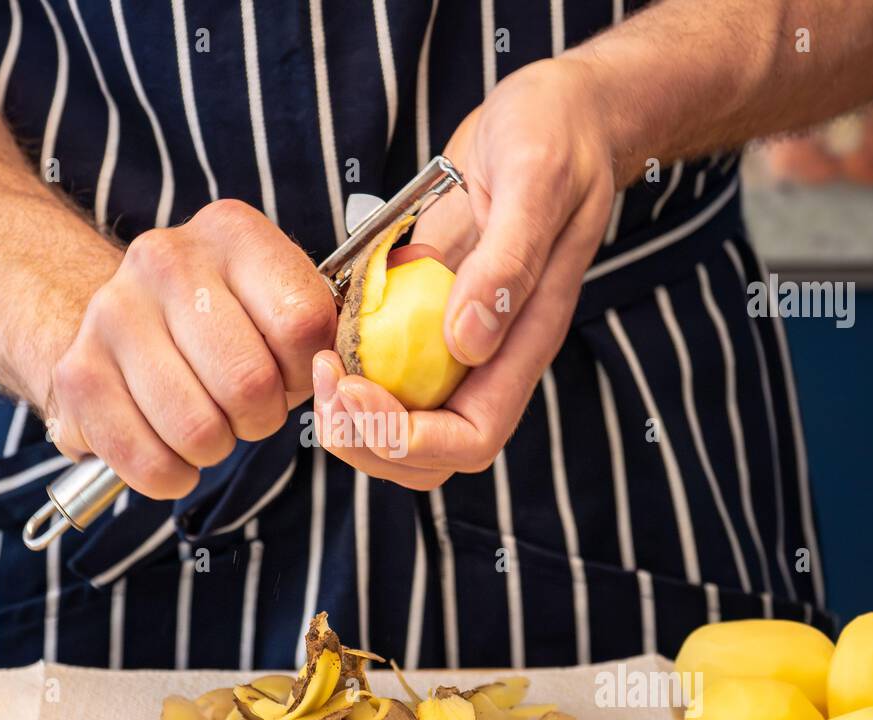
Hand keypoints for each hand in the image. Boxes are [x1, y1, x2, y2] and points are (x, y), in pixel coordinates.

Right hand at [46, 200, 335, 498]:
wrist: (120, 326)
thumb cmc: (222, 327)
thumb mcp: (276, 306)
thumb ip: (318, 333)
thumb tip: (336, 379)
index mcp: (232, 234)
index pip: (303, 323)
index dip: (310, 371)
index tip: (292, 372)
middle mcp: (165, 259)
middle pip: (250, 384)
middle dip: (261, 418)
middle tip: (247, 408)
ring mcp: (112, 313)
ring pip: (199, 430)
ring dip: (215, 447)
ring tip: (206, 420)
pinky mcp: (77, 374)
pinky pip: (148, 462)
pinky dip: (171, 476)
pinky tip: (170, 450)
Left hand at [311, 57, 616, 489]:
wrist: (555, 115)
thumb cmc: (556, 137)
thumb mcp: (536, 181)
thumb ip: (508, 260)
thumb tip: (467, 341)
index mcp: (525, 341)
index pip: (472, 436)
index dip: (408, 439)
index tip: (354, 393)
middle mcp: (490, 355)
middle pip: (428, 451)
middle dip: (367, 439)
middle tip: (321, 384)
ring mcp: (456, 340)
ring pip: (401, 421)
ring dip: (350, 415)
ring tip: (316, 365)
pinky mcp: (425, 313)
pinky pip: (382, 367)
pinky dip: (345, 365)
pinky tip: (321, 328)